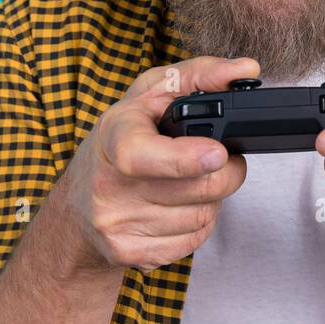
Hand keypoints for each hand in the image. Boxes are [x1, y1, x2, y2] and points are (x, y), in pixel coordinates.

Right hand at [62, 55, 258, 273]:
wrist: (78, 204)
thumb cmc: (122, 138)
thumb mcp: (151, 95)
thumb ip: (200, 75)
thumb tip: (247, 68)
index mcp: (112, 138)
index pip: (142, 156)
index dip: (185, 158)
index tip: (217, 153)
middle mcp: (107, 186)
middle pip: (197, 189)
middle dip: (225, 172)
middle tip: (221, 158)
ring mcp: (116, 225)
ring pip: (202, 217)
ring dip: (211, 198)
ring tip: (191, 181)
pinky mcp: (128, 255)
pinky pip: (191, 242)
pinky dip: (198, 224)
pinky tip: (180, 207)